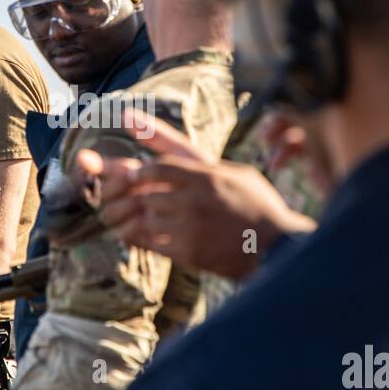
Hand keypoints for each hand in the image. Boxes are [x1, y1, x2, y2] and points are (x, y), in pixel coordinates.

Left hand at [76, 108, 315, 278]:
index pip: (160, 166)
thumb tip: (163, 138)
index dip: (136, 170)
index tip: (128, 174)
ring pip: (143, 218)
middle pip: (143, 192)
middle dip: (124, 195)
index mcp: (208, 174)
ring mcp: (191, 225)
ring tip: (121, 218)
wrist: (277, 248)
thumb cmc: (257, 205)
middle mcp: (196, 197)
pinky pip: (150, 243)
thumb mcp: (236, 172)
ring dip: (128, 219)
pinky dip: (138, 239)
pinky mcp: (189, 251)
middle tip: (111, 198)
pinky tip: (137, 236)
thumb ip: (198, 159)